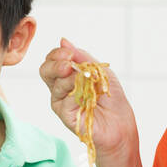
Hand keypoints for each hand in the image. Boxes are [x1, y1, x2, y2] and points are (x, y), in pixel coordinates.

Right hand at [38, 38, 137, 166]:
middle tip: (69, 63)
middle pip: (45, 70)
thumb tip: (63, 41)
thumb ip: (82, 57)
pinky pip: (64, 99)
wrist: (120, 125)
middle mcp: (60, 89)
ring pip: (55, 83)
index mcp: (66, 77)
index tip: (69, 52)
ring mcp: (61, 102)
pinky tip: (86, 92)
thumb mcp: (100, 71)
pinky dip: (75, 92)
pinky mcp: (65, 115)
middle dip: (55, 62)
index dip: (57, 54)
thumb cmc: (111, 100)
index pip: (52, 61)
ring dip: (69, 76)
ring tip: (83, 77)